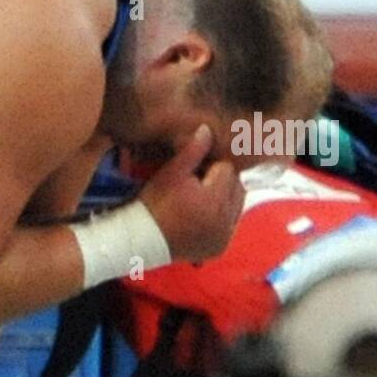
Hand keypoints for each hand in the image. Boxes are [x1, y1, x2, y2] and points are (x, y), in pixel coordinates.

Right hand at [139, 125, 244, 263]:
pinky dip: (221, 218)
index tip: (191, 174)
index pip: (226, 169)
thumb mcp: (170, 174)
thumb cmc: (153, 204)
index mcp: (214, 200)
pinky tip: (202, 216)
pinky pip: (230, 224)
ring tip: (199, 200)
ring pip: (237, 204)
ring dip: (224, 198)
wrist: (139, 240)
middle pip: (236, 186)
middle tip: (195, 186)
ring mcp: (223, 236)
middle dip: (220, 182)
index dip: (208, 167)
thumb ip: (192, 150)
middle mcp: (224, 221)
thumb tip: (208, 129)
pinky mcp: (219, 248)